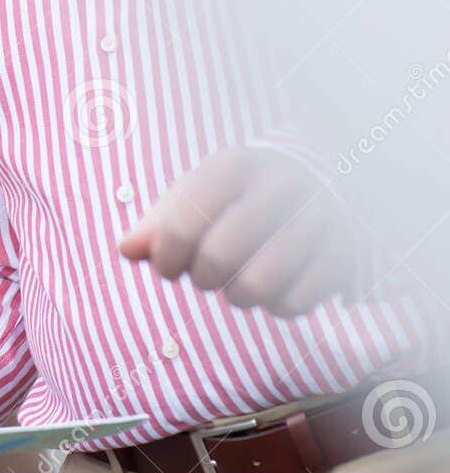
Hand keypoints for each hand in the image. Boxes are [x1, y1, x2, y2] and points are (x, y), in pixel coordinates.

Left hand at [119, 147, 357, 316]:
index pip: (181, 223)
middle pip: (218, 258)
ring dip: (237, 296)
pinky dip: (277, 306)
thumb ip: (158, 222)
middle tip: (205, 275)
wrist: (324, 181)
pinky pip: (294, 304)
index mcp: (233, 166)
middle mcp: (280, 185)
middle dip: (201, 277)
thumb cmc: (240, 197)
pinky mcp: (345, 252)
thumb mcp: (197, 196)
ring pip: (257, 286)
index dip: (165, 256)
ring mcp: (318, 218)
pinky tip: (276, 287)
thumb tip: (126, 249)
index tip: (167, 266)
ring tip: (237, 284)